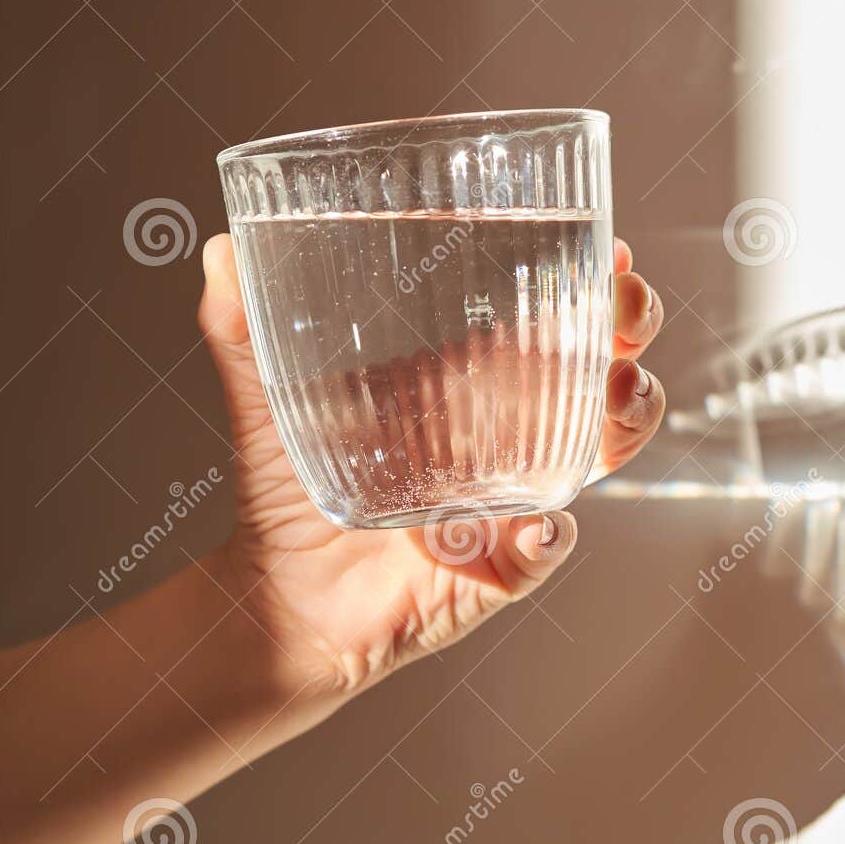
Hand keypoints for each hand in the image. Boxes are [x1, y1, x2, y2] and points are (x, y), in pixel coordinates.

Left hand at [197, 233, 665, 698]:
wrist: (277, 596)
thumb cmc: (284, 494)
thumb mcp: (265, 399)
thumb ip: (239, 327)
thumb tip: (214, 249)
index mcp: (472, 383)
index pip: (556, 320)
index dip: (596, 284)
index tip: (615, 248)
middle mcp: (508, 435)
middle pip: (604, 372)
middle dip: (630, 332)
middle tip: (623, 308)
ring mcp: (514, 499)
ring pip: (601, 452)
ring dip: (625, 421)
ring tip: (614, 395)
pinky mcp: (500, 566)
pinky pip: (543, 551)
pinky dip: (548, 539)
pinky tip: (539, 525)